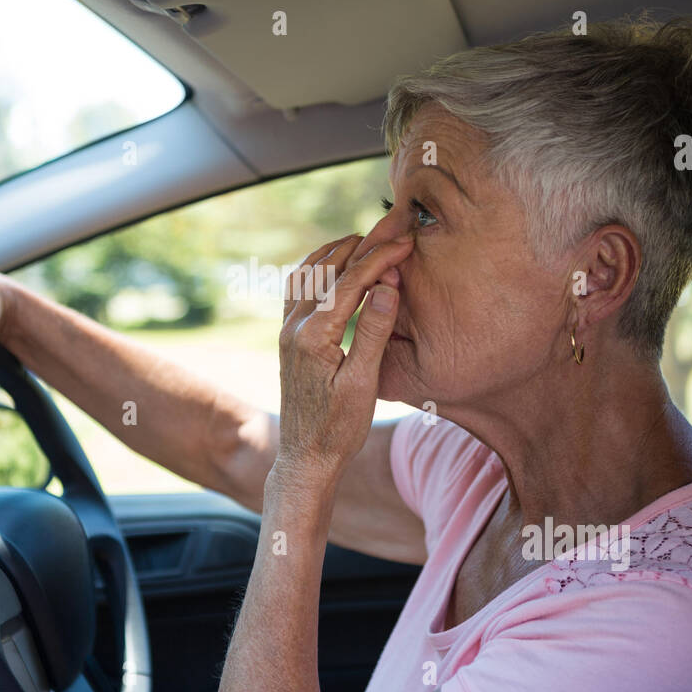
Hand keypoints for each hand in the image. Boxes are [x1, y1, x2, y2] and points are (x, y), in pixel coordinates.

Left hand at [274, 233, 413, 485]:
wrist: (306, 459)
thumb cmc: (338, 429)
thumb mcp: (364, 383)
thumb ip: (375, 332)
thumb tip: (387, 285)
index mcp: (314, 336)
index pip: (350, 282)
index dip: (380, 258)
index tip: (405, 242)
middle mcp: (293, 327)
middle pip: (326, 269)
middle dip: (360, 246)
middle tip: (390, 232)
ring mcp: (285, 331)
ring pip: (305, 274)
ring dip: (333, 252)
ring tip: (363, 239)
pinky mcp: (286, 339)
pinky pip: (296, 290)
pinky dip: (315, 269)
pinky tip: (330, 267)